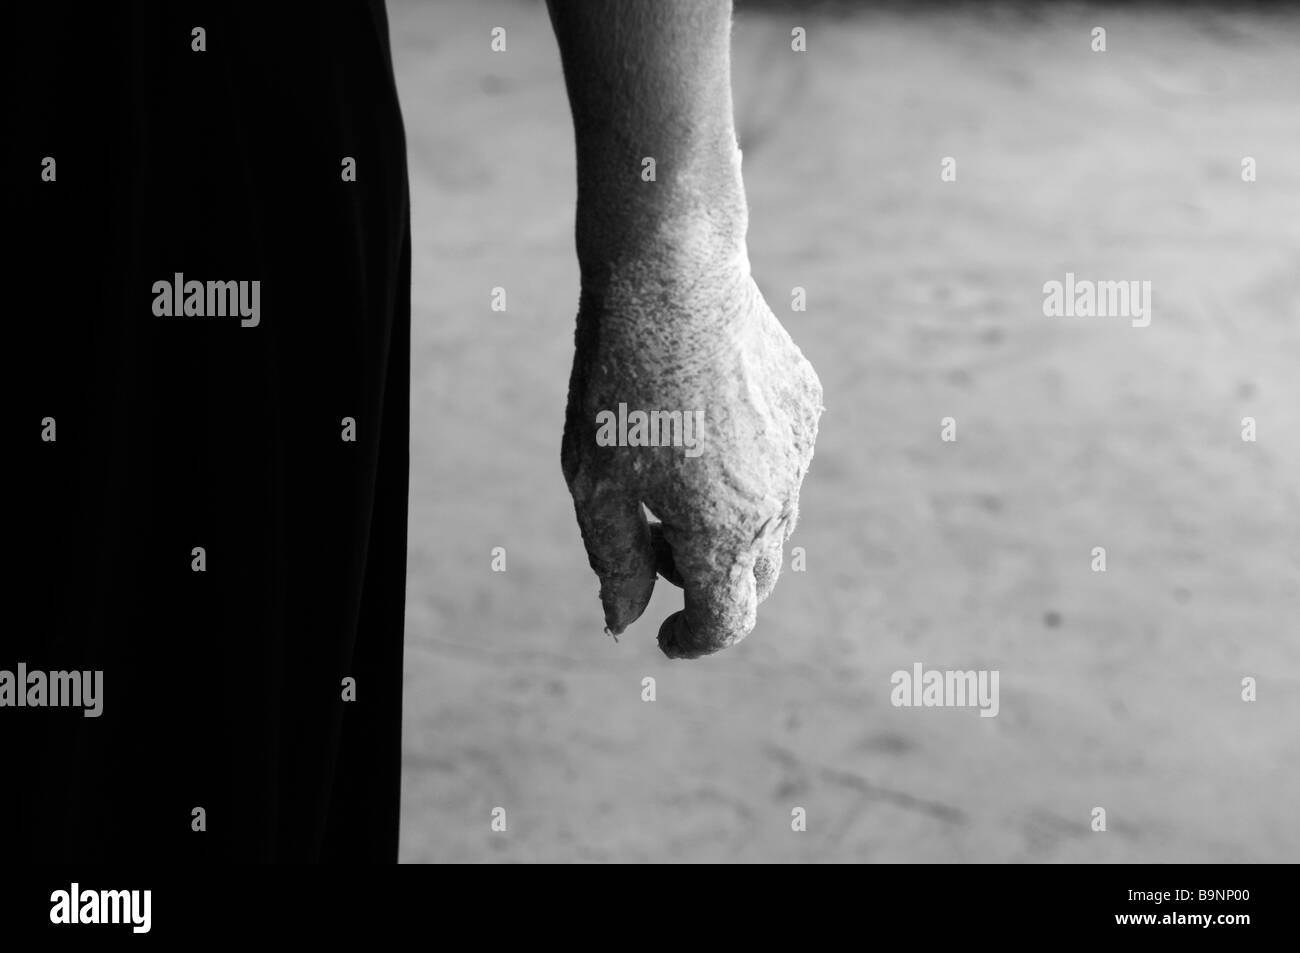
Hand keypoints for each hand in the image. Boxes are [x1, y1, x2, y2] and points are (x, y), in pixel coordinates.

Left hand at [561, 263, 822, 658]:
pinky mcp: (807, 408)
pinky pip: (781, 463)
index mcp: (725, 532)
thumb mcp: (596, 483)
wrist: (674, 277)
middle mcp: (778, 501)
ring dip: (727, 526)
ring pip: (771, 521)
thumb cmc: (621, 386)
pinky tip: (703, 422)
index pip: (726, 622)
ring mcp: (799, 452)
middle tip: (653, 546)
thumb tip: (625, 622)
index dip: (693, 641)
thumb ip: (616, 563)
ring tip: (669, 475)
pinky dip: (745, 470)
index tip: (666, 639)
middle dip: (706, 581)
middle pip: (753, 577)